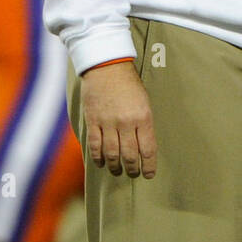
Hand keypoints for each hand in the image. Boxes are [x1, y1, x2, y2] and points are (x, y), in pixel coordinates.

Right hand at [80, 60, 156, 177]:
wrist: (107, 67)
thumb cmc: (130, 84)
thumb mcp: (145, 102)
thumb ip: (144, 123)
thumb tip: (143, 145)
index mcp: (143, 117)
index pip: (148, 149)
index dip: (149, 165)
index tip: (149, 174)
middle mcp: (126, 123)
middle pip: (129, 155)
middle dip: (133, 169)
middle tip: (134, 174)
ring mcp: (108, 123)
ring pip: (112, 153)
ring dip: (115, 166)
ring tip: (118, 171)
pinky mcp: (92, 121)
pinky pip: (95, 145)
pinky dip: (98, 157)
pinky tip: (102, 163)